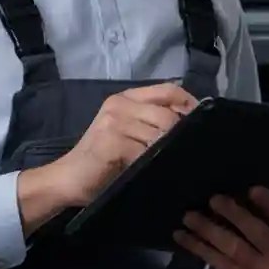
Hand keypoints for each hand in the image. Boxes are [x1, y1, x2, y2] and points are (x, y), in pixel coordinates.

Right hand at [17, 82, 197, 234]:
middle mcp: (120, 104)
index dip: (188, 103)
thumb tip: (190, 122)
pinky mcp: (112, 142)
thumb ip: (152, 121)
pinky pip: (146, 151)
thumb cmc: (102, 159)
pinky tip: (149, 170)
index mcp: (126, 97)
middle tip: (185, 151)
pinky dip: (152, 163)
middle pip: (168, 114)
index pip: (168, 89)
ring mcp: (115, 121)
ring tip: (166, 163)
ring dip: (167, 151)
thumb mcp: (129, 132)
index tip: (201, 121)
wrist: (67, 179)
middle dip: (180, 135)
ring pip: (161, 133)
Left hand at [174, 187, 268, 268]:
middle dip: (234, 214)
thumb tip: (246, 174)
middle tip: (214, 199)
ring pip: (232, 248)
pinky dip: (196, 246)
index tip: (253, 189)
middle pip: (257, 234)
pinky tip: (181, 235)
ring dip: (208, 230)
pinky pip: (215, 260)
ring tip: (190, 215)